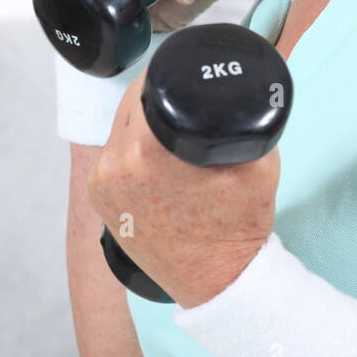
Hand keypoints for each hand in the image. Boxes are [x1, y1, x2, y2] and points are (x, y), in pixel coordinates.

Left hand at [87, 71, 277, 307]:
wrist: (221, 282)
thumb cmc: (238, 228)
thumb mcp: (258, 161)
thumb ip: (247, 117)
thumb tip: (238, 88)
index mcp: (147, 151)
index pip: (147, 85)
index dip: (165, 74)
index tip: (181, 77)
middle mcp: (115, 165)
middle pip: (129, 105)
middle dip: (155, 101)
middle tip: (183, 111)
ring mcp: (102, 184)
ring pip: (119, 130)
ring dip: (141, 127)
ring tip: (172, 141)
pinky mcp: (99, 199)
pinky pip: (113, 157)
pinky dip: (132, 154)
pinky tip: (156, 165)